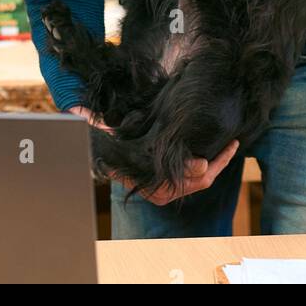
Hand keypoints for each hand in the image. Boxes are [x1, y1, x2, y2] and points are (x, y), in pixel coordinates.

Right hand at [67, 106, 239, 202]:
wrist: (106, 161)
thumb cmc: (106, 144)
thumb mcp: (101, 133)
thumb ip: (90, 123)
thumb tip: (74, 112)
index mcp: (143, 178)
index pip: (172, 181)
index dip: (189, 171)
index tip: (204, 162)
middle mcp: (157, 191)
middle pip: (194, 183)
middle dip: (216, 165)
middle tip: (232, 145)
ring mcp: (167, 193)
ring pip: (200, 183)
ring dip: (218, 166)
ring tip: (231, 146)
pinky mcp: (175, 191)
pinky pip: (198, 182)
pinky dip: (211, 168)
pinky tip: (221, 152)